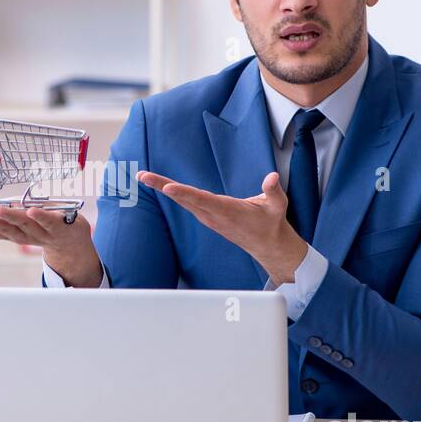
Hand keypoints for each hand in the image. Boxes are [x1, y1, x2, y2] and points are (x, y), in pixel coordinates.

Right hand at [0, 195, 103, 286]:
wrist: (72, 243)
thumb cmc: (38, 225)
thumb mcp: (11, 216)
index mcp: (13, 233)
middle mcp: (26, 236)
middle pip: (7, 229)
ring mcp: (43, 233)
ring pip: (25, 225)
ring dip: (10, 218)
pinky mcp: (61, 227)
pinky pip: (50, 222)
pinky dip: (40, 217)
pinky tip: (31, 210)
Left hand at [136, 170, 307, 284]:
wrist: (267, 245)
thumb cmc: (271, 223)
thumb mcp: (278, 205)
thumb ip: (273, 190)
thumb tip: (272, 177)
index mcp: (228, 211)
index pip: (202, 200)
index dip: (184, 193)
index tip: (167, 188)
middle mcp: (213, 216)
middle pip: (184, 199)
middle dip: (162, 186)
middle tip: (142, 176)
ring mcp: (208, 218)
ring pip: (182, 200)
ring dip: (163, 188)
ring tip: (144, 177)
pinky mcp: (207, 217)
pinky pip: (186, 203)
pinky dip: (173, 193)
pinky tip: (160, 185)